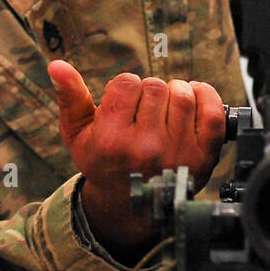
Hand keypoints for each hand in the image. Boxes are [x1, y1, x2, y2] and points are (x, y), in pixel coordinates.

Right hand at [49, 62, 225, 255]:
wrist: (131, 205)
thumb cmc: (103, 163)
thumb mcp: (78, 134)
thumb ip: (69, 97)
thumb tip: (57, 65)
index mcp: (113, 141)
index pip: (127, 83)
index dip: (125, 89)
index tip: (123, 104)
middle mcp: (146, 148)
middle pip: (156, 86)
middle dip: (149, 93)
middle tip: (143, 111)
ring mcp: (178, 152)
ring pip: (183, 94)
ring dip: (175, 93)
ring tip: (164, 109)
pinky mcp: (203, 156)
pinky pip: (212, 111)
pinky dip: (206, 96)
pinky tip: (193, 98)